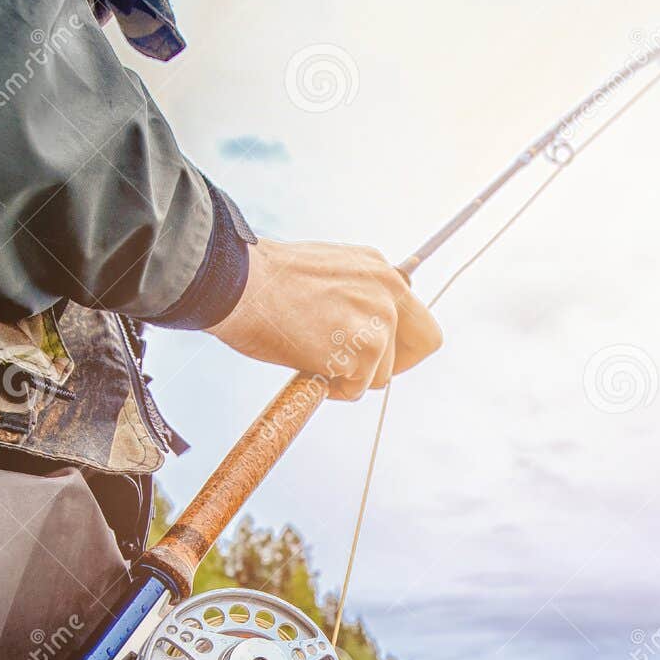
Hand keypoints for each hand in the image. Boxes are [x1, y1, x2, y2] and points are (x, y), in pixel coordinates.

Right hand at [209, 239, 442, 399]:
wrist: (237, 284)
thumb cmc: (264, 282)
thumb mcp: (325, 273)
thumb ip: (354, 295)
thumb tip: (359, 323)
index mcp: (379, 269)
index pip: (416, 316)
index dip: (401, 342)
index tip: (378, 353)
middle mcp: (388, 291)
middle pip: (422, 345)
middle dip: (392, 365)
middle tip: (356, 372)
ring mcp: (378, 321)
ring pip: (382, 374)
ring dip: (350, 377)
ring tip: (312, 357)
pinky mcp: (363, 351)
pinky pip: (356, 390)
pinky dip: (332, 389)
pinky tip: (307, 365)